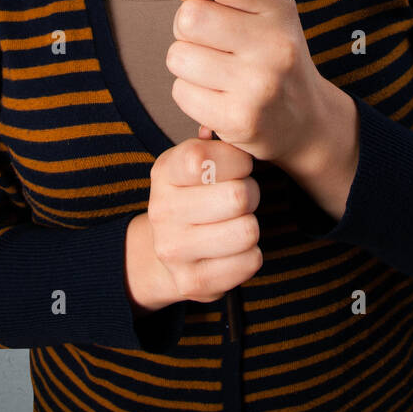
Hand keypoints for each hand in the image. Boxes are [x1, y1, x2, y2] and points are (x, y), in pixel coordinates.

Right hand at [125, 135, 261, 312]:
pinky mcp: (192, 283)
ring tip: (235, 223)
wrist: (168, 251)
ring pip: (247, 231)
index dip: (236, 160)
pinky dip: (250, 255)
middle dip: (250, 194)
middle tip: (240, 199)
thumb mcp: (198, 161)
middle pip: (238, 196)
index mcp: (164, 171)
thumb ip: (214, 142)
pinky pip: (250, 262)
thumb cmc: (197, 194)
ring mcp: (173, 250)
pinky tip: (233, 250)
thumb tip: (215, 128)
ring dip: (250, 225)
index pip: (204, 158)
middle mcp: (161, 210)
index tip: (238, 167)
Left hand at [165, 0, 359, 217]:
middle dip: (185, 28)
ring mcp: (259, 84)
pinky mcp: (240, 119)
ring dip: (187, 63)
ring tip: (214, 70)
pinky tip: (216, 96)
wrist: (307, 121)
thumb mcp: (268, 13)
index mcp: (278, 8)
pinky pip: (181, 92)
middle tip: (205, 39)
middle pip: (189, 18)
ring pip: (179, 56)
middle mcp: (274, 44)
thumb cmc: (274, 56)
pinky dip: (190, 94)